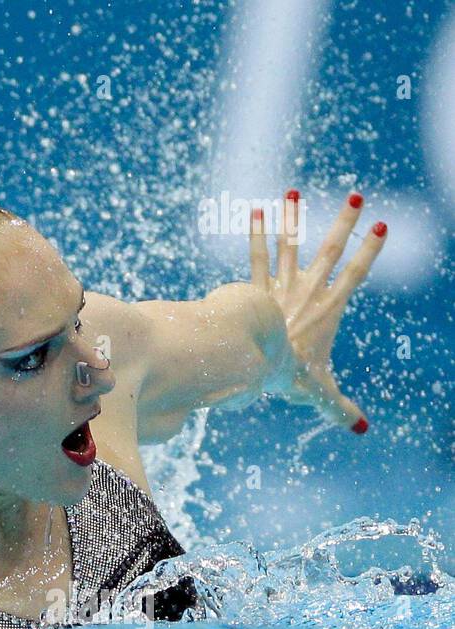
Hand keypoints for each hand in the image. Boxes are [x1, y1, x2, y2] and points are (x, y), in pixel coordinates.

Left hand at [248, 189, 386, 432]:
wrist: (252, 364)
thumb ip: (339, 408)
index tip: (383, 225)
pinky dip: (254, 235)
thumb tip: (361, 430)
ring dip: (294, 219)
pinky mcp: (254, 289)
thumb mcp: (318, 392)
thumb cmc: (287, 377)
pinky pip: (254, 258)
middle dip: (344, 223)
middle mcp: (307, 291)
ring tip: (293, 192)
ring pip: (290, 246)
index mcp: (328, 309)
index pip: (356, 274)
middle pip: (330, 251)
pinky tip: (253, 211)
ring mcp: (280, 287)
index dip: (370, 250)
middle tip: (356, 195)